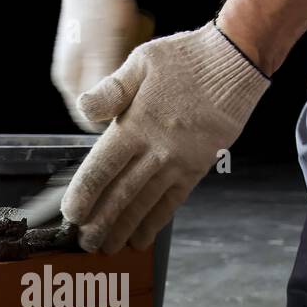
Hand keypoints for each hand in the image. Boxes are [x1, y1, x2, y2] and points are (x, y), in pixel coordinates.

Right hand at [51, 0, 152, 132]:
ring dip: (126, 82)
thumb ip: (104, 89)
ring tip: (139, 66)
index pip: (90, 120)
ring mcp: (83, 64)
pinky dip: (127, 66)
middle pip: (101, 104)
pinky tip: (135, 52)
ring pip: (109, 88)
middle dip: (122, 100)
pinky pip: (114, 69)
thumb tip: (105, 120)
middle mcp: (73, 78)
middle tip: (141, 88)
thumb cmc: (101, 13)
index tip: (135, 111)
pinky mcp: (95, 52)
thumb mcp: (106, 54)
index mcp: (70, 82)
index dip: (113, 120)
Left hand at [61, 22, 269, 252]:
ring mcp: (178, 162)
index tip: (72, 215)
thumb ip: (111, 90)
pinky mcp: (196, 168)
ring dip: (124, 228)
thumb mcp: (141, 62)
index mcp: (136, 126)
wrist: (234, 63)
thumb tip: (85, 108)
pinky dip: (155, 222)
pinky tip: (142, 237)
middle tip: (85, 243)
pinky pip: (173, 201)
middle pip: (121, 195)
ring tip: (108, 247)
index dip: (84, 195)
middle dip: (100, 222)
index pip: (102, 168)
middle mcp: (156, 150)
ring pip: (145, 204)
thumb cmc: (185, 60)